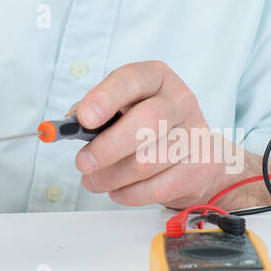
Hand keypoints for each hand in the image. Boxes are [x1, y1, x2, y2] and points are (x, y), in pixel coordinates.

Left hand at [70, 61, 231, 207]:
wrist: (195, 153)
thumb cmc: (149, 126)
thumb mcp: (123, 107)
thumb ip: (96, 111)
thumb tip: (69, 124)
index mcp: (156, 77)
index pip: (131, 80)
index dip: (105, 98)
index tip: (83, 119)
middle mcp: (180, 100)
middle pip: (145, 123)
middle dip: (106, 148)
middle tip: (82, 163)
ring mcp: (195, 134)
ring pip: (147, 162)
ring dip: (112, 177)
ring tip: (95, 181)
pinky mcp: (201, 167)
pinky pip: (158, 188)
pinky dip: (130, 194)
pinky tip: (118, 190)